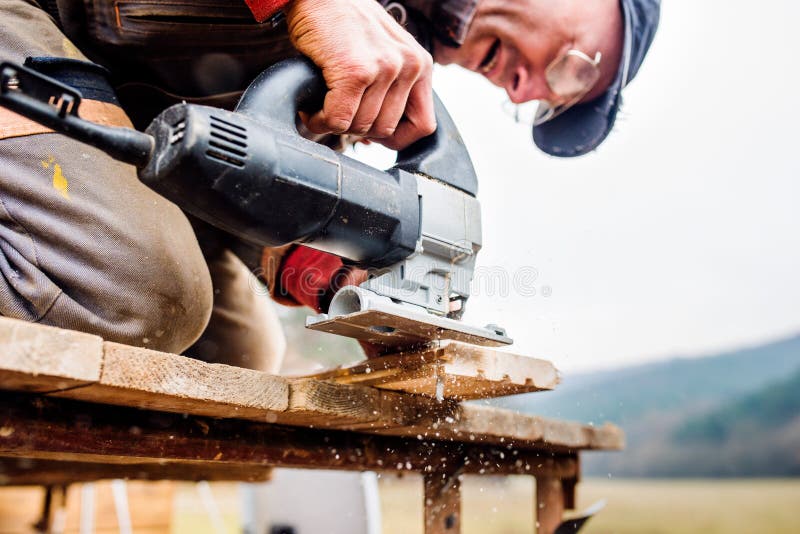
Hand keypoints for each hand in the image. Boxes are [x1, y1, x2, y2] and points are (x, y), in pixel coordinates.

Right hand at [285, 0, 435, 149]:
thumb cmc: (344, 23)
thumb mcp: (384, 52)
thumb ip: (393, 86)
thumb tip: (379, 134)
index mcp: (421, 64)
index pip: (423, 125)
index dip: (395, 137)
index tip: (373, 133)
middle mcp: (409, 65)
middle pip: (386, 130)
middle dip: (357, 128)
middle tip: (338, 111)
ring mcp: (384, 68)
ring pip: (361, 127)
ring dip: (335, 124)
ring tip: (323, 106)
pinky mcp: (355, 72)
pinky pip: (338, 120)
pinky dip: (320, 120)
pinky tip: (312, 109)